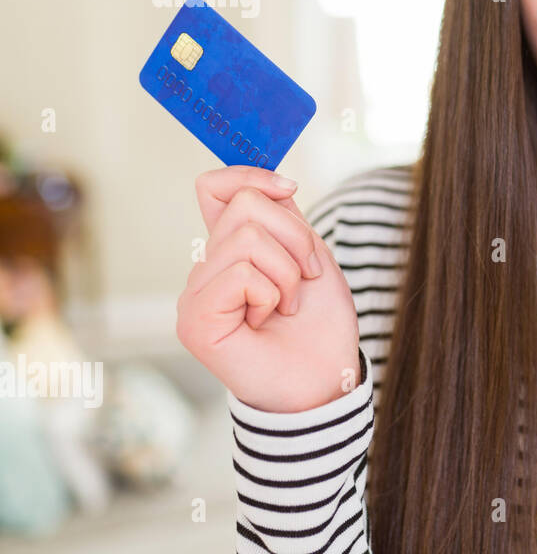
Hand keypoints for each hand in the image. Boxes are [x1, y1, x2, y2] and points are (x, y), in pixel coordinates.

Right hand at [176, 166, 360, 411]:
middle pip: (245, 204)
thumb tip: (269, 183)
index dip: (251, 175)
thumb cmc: (320, 323)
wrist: (326, 378)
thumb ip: (284, 217)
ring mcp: (195, 294)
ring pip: (246, 237)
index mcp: (230, 251)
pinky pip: (240, 273)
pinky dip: (271, 293)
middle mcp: (205, 270)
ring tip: (285, 305)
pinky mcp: (194, 320)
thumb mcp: (310, 255)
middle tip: (304, 280)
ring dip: (287, 272)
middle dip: (295, 237)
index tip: (290, 189)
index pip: (215, 187)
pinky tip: (267, 320)